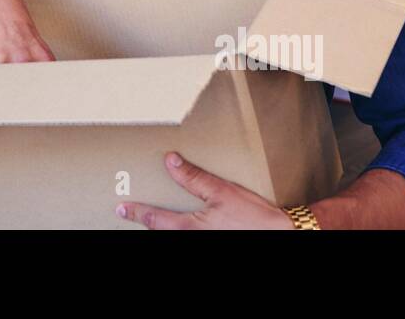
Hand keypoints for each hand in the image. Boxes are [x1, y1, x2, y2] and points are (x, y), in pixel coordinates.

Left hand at [116, 152, 297, 228]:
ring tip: (154, 219)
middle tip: (129, 214)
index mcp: (190, 228)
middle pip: (162, 233)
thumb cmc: (254, 217)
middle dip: (146, 223)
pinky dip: (181, 230)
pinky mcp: (215, 242)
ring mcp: (203, 243)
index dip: (136, 212)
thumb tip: (171, 161)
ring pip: (176, 236)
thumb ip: (193, 177)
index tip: (121, 208)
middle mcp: (193, 240)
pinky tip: (186, 224)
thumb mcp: (221, 191)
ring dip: (164, 228)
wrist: (282, 234)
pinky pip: (191, 237)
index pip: (155, 219)